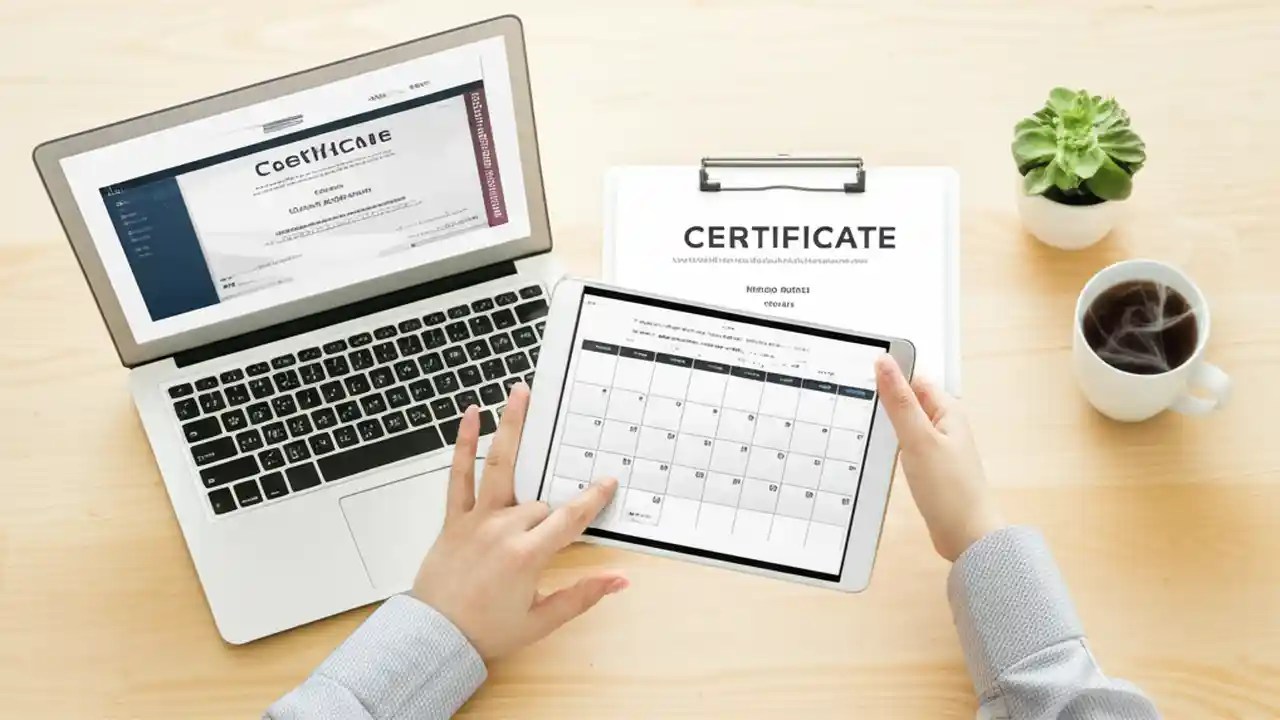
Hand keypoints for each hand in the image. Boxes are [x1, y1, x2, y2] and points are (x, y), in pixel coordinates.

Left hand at [411, 384, 626, 659]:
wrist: (434, 638)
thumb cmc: (485, 632)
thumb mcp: (541, 621)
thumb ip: (582, 596)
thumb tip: (619, 580)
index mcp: (527, 555)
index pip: (569, 518)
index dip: (592, 499)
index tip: (607, 481)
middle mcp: (502, 529)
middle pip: (540, 504)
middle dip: (550, 512)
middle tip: (551, 527)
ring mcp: (476, 520)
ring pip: (499, 465)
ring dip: (511, 426)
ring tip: (520, 393)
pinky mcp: (454, 519)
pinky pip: (458, 476)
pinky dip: (464, 445)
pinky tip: (470, 417)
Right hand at [874, 355, 1005, 561]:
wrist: (967, 536)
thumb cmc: (948, 488)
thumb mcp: (918, 439)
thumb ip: (899, 401)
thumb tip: (884, 363)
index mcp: (948, 411)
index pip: (915, 380)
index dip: (890, 375)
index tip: (858, 376)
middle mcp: (946, 425)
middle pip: (910, 401)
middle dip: (884, 400)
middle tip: (851, 401)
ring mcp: (939, 448)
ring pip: (906, 425)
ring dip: (887, 425)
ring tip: (858, 425)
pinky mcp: (931, 468)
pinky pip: (907, 446)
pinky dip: (892, 446)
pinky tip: (877, 452)